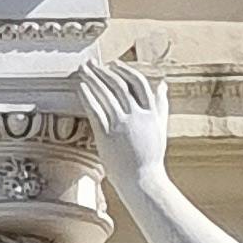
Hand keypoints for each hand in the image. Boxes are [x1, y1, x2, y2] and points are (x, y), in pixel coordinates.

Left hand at [79, 55, 170, 190]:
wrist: (142, 180)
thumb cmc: (150, 156)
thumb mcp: (160, 126)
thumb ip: (161, 104)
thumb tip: (163, 83)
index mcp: (152, 113)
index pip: (138, 83)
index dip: (124, 70)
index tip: (113, 63)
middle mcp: (137, 115)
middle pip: (118, 85)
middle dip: (103, 71)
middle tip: (91, 63)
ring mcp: (122, 124)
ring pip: (105, 93)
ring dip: (92, 78)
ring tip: (82, 69)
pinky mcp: (107, 134)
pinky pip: (95, 109)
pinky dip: (87, 95)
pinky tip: (79, 86)